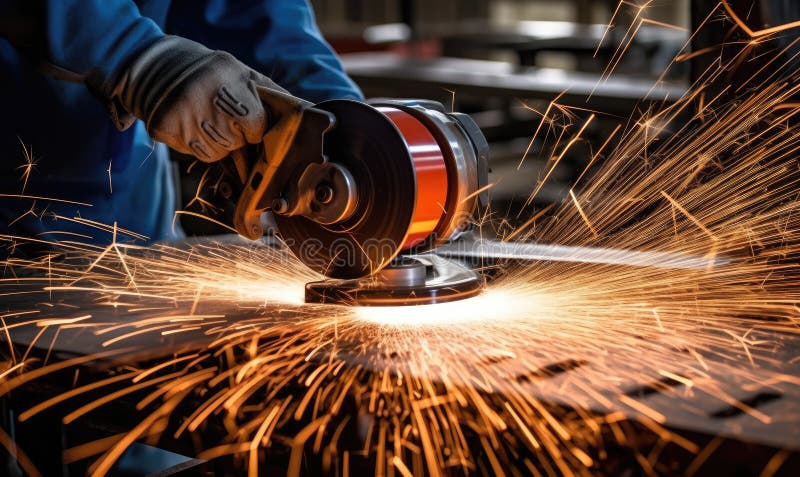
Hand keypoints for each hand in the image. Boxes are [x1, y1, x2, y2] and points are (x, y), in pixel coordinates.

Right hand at [113, 36, 286, 161]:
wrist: (159, 68)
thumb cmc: (213, 75)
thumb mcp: (244, 75)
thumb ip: (274, 97)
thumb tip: (307, 115)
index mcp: (228, 78)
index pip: (255, 126)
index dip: (254, 129)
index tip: (248, 123)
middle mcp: (203, 96)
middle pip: (235, 143)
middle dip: (236, 137)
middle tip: (224, 118)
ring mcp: (181, 114)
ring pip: (217, 154)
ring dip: (218, 144)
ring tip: (207, 119)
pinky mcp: (165, 128)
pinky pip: (197, 154)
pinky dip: (199, 145)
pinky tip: (192, 125)